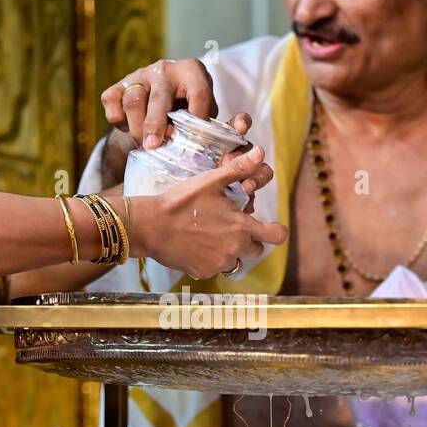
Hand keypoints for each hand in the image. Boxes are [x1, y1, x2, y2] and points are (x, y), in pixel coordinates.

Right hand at [102, 58, 229, 149]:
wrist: (158, 109)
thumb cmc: (190, 115)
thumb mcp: (208, 117)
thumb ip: (227, 125)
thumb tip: (242, 127)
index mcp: (193, 71)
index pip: (198, 92)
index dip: (196, 117)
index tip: (194, 139)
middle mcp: (165, 69)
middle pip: (159, 96)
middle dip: (156, 124)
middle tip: (154, 146)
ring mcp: (139, 75)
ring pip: (134, 99)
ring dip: (137, 127)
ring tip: (145, 144)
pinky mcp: (117, 85)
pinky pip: (111, 100)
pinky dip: (117, 119)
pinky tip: (129, 129)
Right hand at [129, 146, 286, 278]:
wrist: (150, 226)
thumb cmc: (180, 201)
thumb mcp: (210, 181)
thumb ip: (239, 169)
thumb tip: (260, 153)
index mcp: (241, 227)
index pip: (275, 235)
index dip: (276, 231)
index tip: (270, 227)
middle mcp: (234, 249)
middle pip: (255, 250)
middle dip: (248, 240)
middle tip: (228, 227)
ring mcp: (218, 264)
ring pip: (234, 260)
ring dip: (228, 251)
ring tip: (208, 236)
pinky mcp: (203, 273)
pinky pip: (214, 268)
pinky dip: (208, 259)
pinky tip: (194, 245)